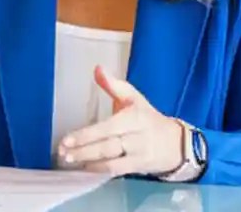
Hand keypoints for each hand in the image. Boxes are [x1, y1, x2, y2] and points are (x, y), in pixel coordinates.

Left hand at [56, 65, 184, 176]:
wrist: (177, 143)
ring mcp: (139, 154)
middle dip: (84, 150)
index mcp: (135, 117)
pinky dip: (100, 170)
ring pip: (112, 161)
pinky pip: (117, 171)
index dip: (87, 135)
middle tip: (62, 152)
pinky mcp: (139, 168)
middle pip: (108, 146)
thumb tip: (97, 68)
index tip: (66, 139)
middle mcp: (138, 137)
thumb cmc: (148, 118)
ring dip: (88, 161)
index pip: (108, 127)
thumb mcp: (134, 98)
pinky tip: (85, 167)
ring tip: (69, 160)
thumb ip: (113, 85)